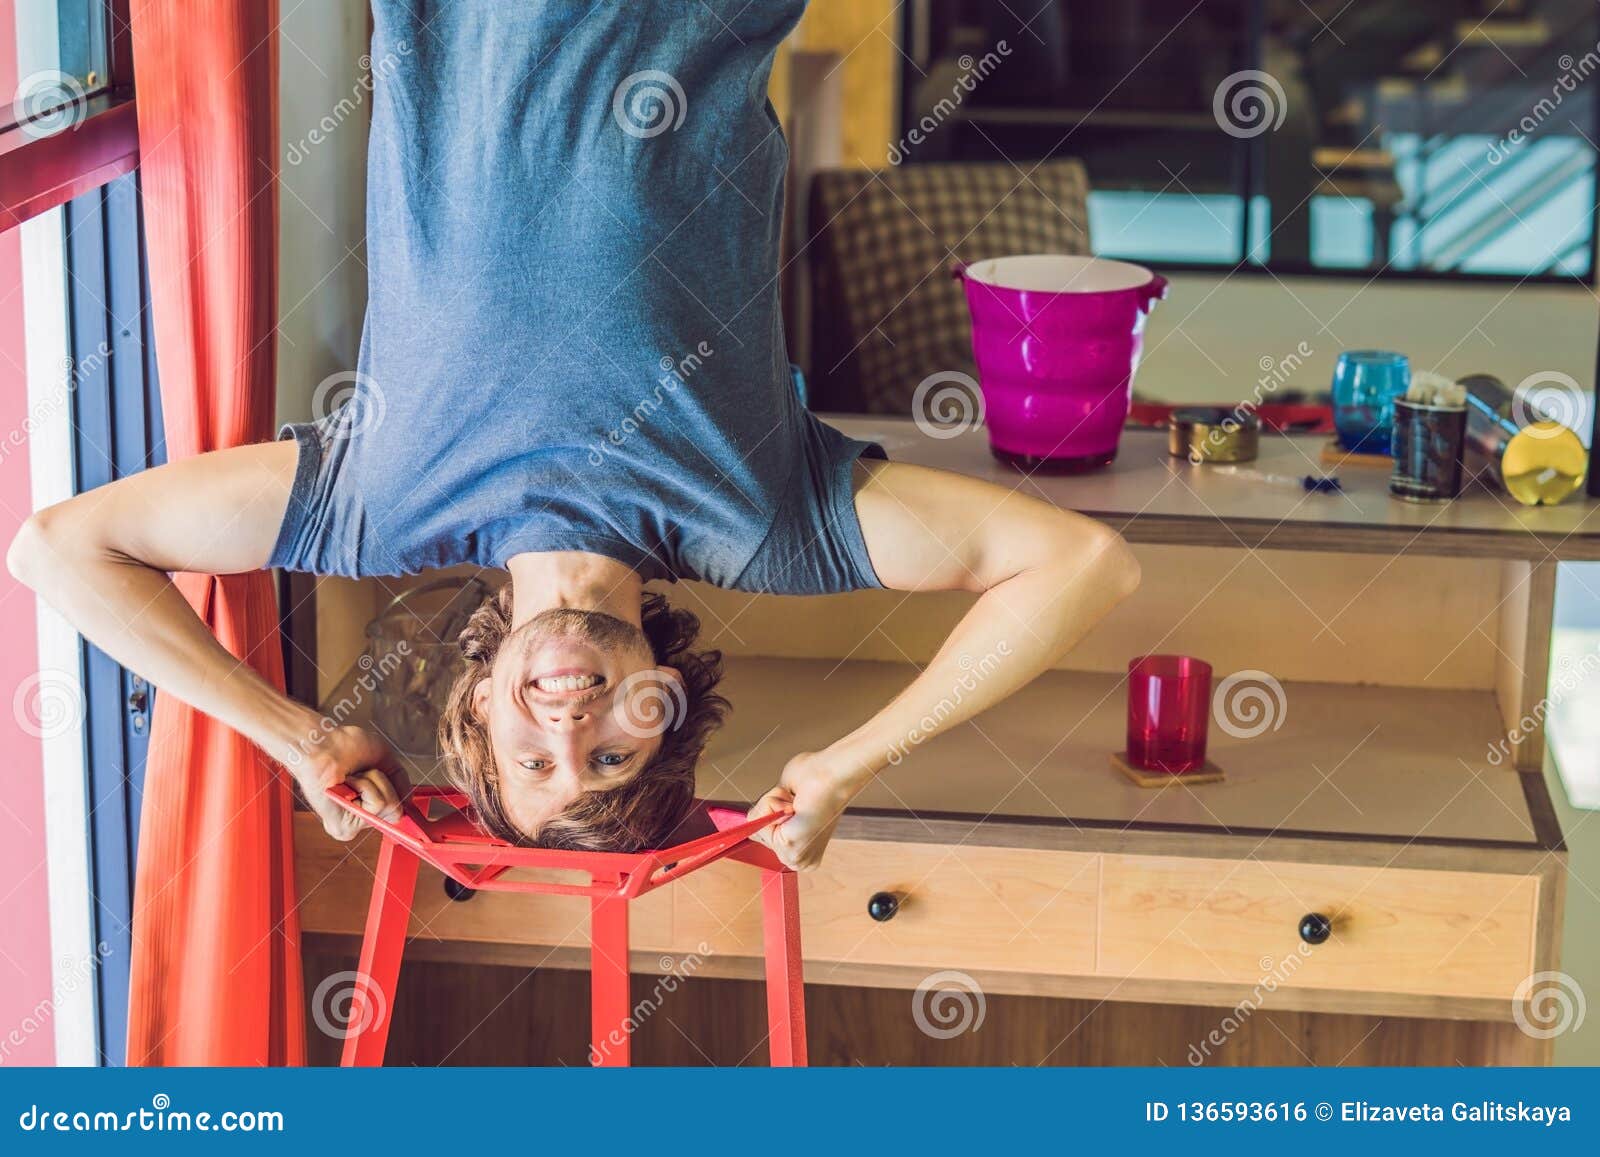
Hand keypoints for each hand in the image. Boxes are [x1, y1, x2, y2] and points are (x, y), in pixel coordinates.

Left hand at [288, 723, 407, 841]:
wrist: (322, 745)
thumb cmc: (343, 746)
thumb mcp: (385, 759)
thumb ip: (401, 782)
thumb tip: (410, 801)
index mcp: (365, 804)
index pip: (395, 813)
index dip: (399, 802)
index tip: (403, 803)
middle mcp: (358, 817)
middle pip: (397, 811)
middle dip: (386, 784)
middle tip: (363, 774)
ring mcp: (352, 824)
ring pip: (390, 806)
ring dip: (374, 782)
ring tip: (351, 777)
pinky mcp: (345, 827)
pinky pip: (378, 806)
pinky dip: (367, 787)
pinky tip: (347, 784)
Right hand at [747, 752, 862, 870]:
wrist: (835, 773)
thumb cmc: (817, 777)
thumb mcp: (784, 797)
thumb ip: (770, 811)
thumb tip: (753, 819)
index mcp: (804, 853)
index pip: (766, 837)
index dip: (771, 813)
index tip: (793, 805)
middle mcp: (800, 861)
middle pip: (758, 834)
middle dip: (770, 810)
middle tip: (795, 801)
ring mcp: (795, 859)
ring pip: (756, 828)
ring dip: (772, 806)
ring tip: (796, 803)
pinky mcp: (790, 850)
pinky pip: (758, 824)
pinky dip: (771, 806)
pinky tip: (795, 807)